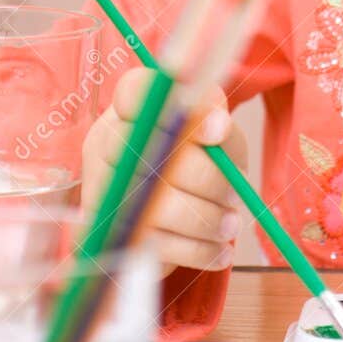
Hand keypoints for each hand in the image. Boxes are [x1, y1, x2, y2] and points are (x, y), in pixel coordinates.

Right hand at [81, 67, 247, 273]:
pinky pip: (163, 247)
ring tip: (231, 223)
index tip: (220, 128)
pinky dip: (201, 251)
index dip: (177, 108)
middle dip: (212, 180)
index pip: (136, 90)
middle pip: (160, 157)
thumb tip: (216, 125)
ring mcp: (106, 191)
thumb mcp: (212, 129)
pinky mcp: (115, 235)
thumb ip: (214, 116)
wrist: (158, 210)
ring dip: (209, 220)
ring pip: (163, 207)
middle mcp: (107, 144)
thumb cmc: (194, 157)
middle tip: (235, 194)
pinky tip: (220, 250)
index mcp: (129, 107)